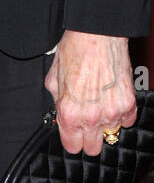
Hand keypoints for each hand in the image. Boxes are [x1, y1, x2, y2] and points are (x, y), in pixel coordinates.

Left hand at [44, 29, 137, 155]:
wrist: (97, 34)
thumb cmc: (75, 51)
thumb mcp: (54, 79)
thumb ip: (58, 102)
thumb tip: (61, 114)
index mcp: (69, 112)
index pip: (72, 146)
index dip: (71, 140)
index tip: (73, 135)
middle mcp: (91, 116)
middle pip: (93, 148)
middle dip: (88, 138)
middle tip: (86, 124)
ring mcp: (112, 112)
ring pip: (111, 136)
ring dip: (105, 126)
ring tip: (100, 107)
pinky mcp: (129, 103)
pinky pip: (126, 121)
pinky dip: (120, 115)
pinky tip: (112, 100)